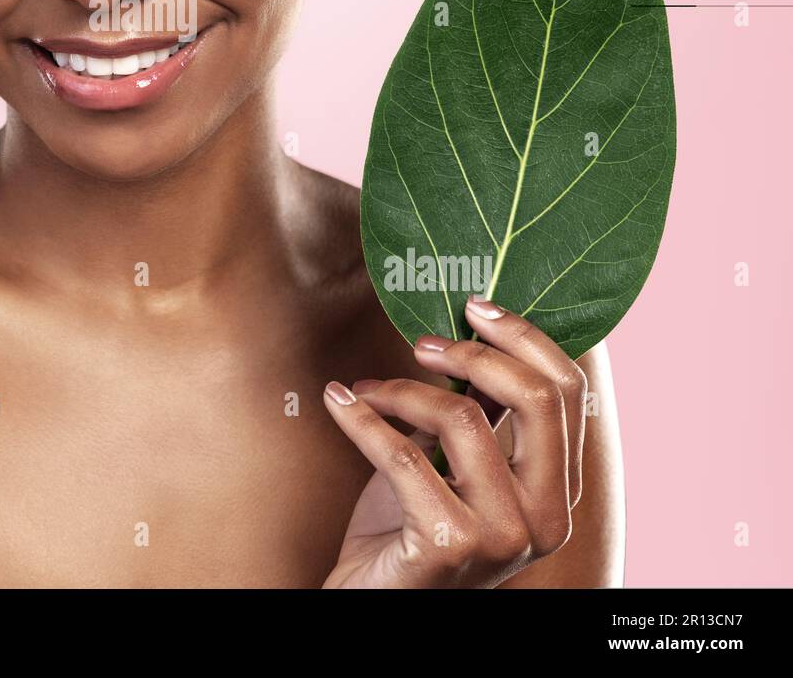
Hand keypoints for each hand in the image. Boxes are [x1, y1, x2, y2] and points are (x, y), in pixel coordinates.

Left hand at [320, 295, 586, 587]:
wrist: (373, 598)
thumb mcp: (455, 460)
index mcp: (559, 489)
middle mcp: (546, 517)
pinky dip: (361, 419)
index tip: (474, 308)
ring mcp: (503, 536)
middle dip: (472, 353)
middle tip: (420, 343)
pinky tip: (338, 402)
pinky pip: (402, 454)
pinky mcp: (449, 544)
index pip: (569, 392)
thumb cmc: (411, 524)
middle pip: (535, 398)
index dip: (523, 337)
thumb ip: (479, 411)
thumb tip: (473, 328)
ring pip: (461, 419)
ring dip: (399, 390)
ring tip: (365, 390)